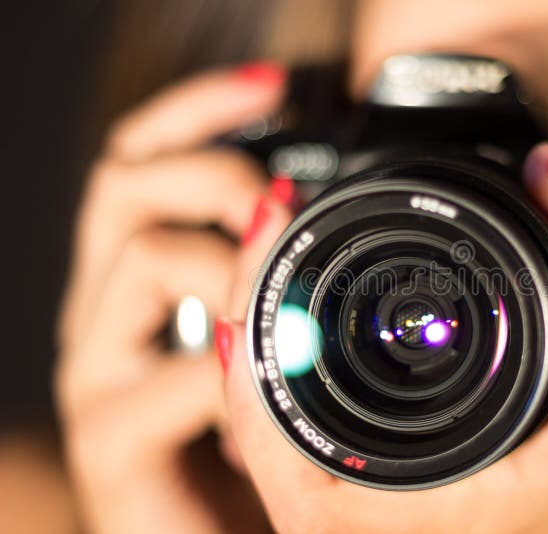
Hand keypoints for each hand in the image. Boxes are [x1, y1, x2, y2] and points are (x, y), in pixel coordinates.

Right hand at [56, 63, 289, 533]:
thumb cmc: (249, 439)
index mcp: (142, 280)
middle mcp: (107, 312)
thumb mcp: (266, 340)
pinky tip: (267, 400)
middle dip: (211, 163)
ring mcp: (99, 373)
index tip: (276, 84)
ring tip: (282, 302)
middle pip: (124, 184)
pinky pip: (174, 376)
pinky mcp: (108, 441)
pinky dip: (232, 374)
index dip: (199, 110)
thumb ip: (276, 277)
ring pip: (142, 255)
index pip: (145, 161)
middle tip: (281, 193)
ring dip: (227, 260)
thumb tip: (315, 210)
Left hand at [218, 144, 547, 532]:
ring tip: (274, 260)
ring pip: (283, 441)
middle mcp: (401, 522)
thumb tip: (545, 166)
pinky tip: (301, 315)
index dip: (258, 370)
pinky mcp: (389, 483)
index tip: (266, 249)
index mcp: (450, 509)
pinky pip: (311, 438)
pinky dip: (291, 376)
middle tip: (265, 231)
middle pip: (271, 443)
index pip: (305, 472)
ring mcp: (387, 508)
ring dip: (266, 351)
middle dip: (253, 329)